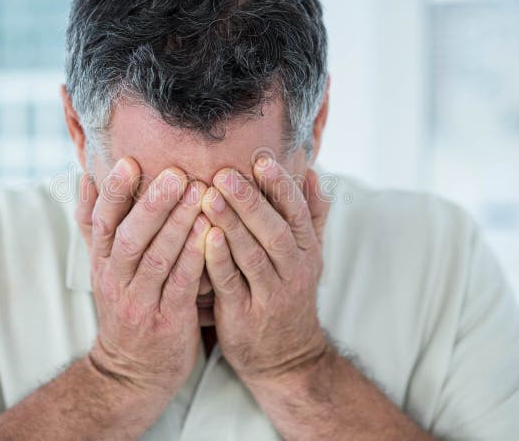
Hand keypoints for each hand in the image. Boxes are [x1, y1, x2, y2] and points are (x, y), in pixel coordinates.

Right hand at [75, 157, 209, 401]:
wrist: (130, 373)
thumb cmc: (125, 308)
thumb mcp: (103, 268)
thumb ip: (98, 226)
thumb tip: (87, 177)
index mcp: (101, 262)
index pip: (100, 222)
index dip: (114, 192)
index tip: (129, 161)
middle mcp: (115, 280)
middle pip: (128, 236)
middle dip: (152, 203)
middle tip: (175, 173)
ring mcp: (139, 302)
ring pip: (156, 258)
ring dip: (178, 224)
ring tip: (199, 193)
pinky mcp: (166, 321)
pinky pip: (180, 286)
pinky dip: (194, 258)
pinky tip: (210, 233)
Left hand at [200, 156, 330, 385]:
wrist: (286, 358)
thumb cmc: (290, 296)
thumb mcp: (309, 257)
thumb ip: (311, 216)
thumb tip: (313, 173)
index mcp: (307, 250)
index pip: (298, 213)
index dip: (280, 186)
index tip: (261, 160)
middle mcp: (294, 271)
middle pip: (275, 231)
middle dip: (250, 201)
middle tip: (224, 174)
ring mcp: (271, 295)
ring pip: (253, 256)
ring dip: (231, 225)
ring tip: (208, 196)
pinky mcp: (246, 315)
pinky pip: (232, 285)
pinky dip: (219, 261)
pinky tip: (205, 238)